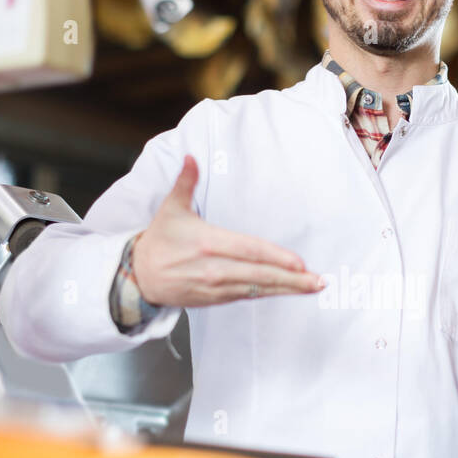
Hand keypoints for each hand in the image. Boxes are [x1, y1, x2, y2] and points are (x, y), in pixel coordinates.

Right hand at [131, 155, 325, 307]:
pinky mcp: (215, 299)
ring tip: (311, 287)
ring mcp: (216, 287)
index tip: (298, 262)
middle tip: (317, 281)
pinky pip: (247, 296)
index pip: (249, 251)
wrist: (139, 276)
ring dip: (286, 289)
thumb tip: (191, 157)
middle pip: (260, 274)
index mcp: (208, 243)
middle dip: (291, 279)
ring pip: (257, 288)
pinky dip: (268, 294)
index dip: (275, 258)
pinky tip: (286, 291)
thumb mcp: (171, 208)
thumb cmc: (159, 240)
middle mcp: (214, 268)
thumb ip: (185, 183)